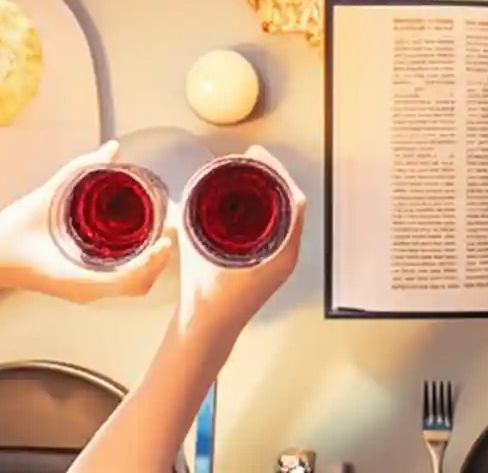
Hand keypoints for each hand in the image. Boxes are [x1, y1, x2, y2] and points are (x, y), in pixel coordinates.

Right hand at [0, 141, 173, 302]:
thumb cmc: (12, 234)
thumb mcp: (46, 197)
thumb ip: (79, 170)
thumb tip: (111, 148)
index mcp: (78, 278)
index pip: (129, 280)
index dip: (152, 261)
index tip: (165, 240)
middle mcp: (86, 288)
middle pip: (137, 284)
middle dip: (159, 259)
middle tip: (171, 229)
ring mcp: (85, 289)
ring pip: (131, 285)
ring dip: (151, 263)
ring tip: (163, 234)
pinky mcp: (83, 284)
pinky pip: (119, 281)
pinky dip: (138, 265)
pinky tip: (144, 243)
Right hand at [176, 146, 306, 335]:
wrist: (206, 330)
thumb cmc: (206, 298)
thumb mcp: (199, 251)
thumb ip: (195, 220)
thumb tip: (194, 189)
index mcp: (282, 252)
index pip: (293, 201)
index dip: (278, 173)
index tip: (258, 157)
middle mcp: (287, 254)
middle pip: (291, 204)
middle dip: (273, 178)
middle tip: (252, 160)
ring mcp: (281, 259)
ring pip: (285, 215)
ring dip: (270, 192)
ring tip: (249, 172)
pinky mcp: (270, 263)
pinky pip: (276, 227)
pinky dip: (265, 209)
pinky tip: (248, 200)